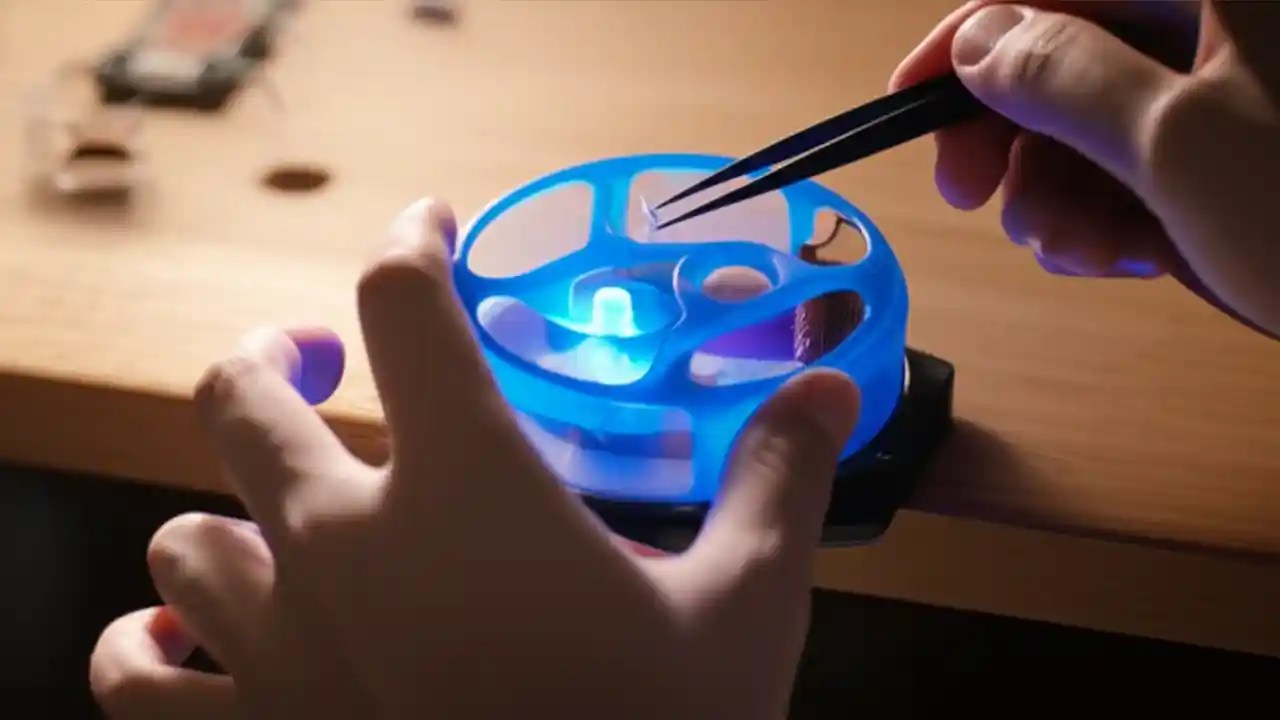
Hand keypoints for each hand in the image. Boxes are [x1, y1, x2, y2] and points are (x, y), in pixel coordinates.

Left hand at [88, 198, 861, 718]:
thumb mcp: (741, 609)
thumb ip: (777, 483)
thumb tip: (827, 391)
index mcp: (465, 487)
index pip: (402, 303)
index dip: (412, 241)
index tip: (432, 230)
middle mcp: (343, 547)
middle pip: (241, 397)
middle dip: (273, 360)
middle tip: (317, 363)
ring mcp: (278, 646)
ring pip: (183, 535)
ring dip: (226, 512)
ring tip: (275, 519)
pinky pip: (139, 675)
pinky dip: (154, 647)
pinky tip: (192, 645)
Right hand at [892, 0, 1279, 337]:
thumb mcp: (1178, 145)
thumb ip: (1063, 77)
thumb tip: (977, 39)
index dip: (970, 35)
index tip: (907, 104)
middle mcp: (1221, 22)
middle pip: (1070, 49)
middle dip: (1015, 133)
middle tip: (974, 202)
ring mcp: (1233, 85)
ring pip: (1097, 116)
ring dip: (1060, 190)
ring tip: (1079, 253)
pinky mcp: (1239, 147)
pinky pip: (1142, 161)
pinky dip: (1112, 211)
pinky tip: (1122, 257)